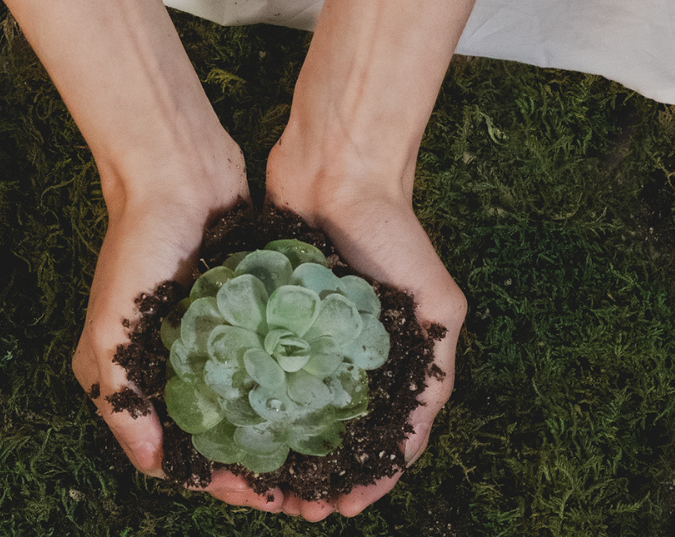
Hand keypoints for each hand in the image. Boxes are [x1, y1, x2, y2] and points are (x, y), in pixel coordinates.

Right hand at [71, 146, 282, 512]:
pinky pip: (267, 358)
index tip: (250, 492)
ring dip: (272, 432)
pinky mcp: (242, 311)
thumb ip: (123, 400)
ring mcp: (209, 337)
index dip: (209, 478)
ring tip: (312, 455)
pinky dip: (286, 384)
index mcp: (131, 373)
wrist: (177, 172)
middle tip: (293, 483)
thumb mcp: (111, 329)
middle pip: (214, 431)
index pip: (172, 447)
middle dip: (249, 464)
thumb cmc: (137, 247)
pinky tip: (319, 404)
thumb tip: (156, 466)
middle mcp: (169, 361)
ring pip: (246, 401)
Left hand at [264, 128, 466, 520]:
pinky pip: (259, 366)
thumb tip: (415, 437)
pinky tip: (236, 429)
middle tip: (291, 507)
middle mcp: (351, 355)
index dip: (368, 478)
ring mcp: (310, 337)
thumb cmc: (395, 235)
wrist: (339, 170)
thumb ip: (436, 366)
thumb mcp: (437, 303)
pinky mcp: (273, 315)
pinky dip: (252, 402)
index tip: (341, 507)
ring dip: (281, 450)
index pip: (383, 438)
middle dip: (316, 476)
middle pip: (333, 433)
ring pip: (292, 409)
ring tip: (261, 482)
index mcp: (396, 361)